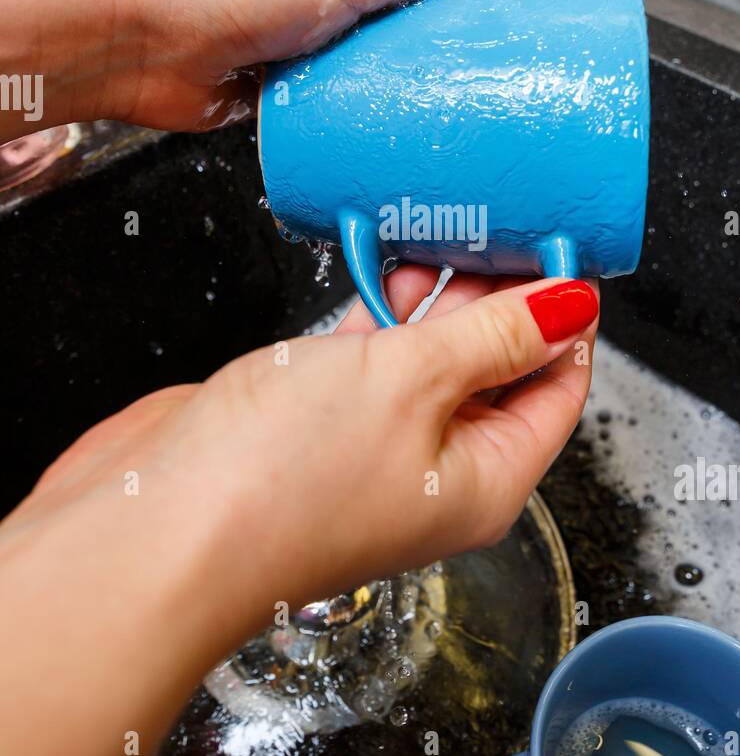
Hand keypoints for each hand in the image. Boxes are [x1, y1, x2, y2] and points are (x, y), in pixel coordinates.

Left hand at [0, 0, 535, 140]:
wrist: (138, 38)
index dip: (483, 7)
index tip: (522, 43)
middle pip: (416, 39)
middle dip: (448, 67)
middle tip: (490, 101)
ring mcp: (313, 51)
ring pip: (382, 85)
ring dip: (404, 104)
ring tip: (448, 132)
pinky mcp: (290, 100)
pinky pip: (343, 120)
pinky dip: (361, 132)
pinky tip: (386, 147)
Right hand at [0, 268, 596, 755]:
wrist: (153, 534)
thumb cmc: (280, 485)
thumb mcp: (414, 383)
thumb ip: (492, 337)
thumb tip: (569, 308)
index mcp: (487, 481)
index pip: (557, 389)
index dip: (565, 318)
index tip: (560, 247)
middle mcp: (436, 473)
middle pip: (497, 373)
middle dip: (503, 300)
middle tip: (503, 221)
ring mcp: (372, 450)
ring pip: (431, 363)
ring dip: (439, 301)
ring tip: (446, 229)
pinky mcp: (314, 427)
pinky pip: (369, 362)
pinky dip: (380, 315)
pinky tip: (382, 267)